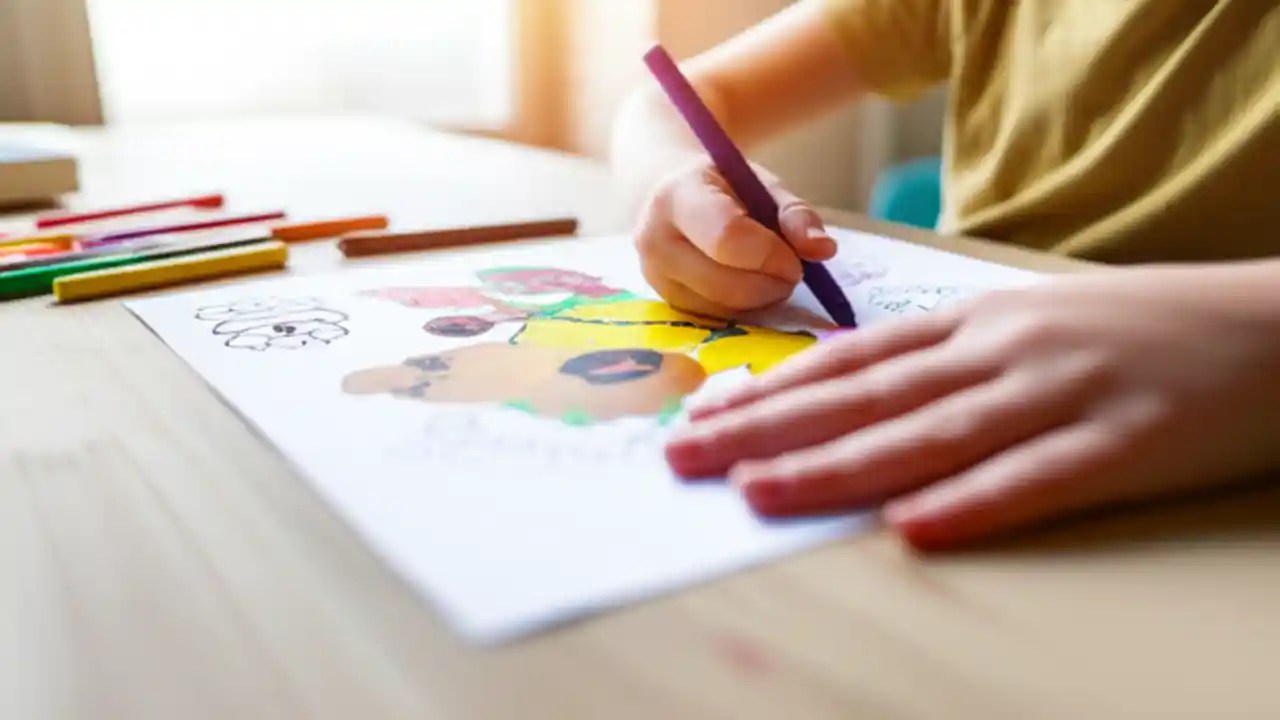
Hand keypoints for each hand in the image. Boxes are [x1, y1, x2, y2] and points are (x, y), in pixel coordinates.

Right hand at [633, 161, 836, 318]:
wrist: (670, 198)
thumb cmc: (723, 189)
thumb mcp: (760, 185)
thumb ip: (794, 214)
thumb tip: (823, 250)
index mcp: (677, 196)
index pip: (726, 237)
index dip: (770, 255)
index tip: (795, 258)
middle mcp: (655, 240)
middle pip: (723, 283)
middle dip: (770, 283)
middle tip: (793, 271)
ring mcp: (655, 277)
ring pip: (721, 307)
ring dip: (760, 298)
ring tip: (771, 274)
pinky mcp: (666, 303)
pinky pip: (715, 319)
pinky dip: (744, 308)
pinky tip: (751, 285)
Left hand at [666, 265, 1279, 550]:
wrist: (1269, 321)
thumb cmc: (1134, 329)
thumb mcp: (1029, 324)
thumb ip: (947, 360)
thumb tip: (856, 399)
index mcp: (977, 325)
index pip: (852, 361)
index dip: (772, 391)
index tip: (704, 416)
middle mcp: (1003, 351)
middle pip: (865, 396)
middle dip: (767, 429)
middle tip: (685, 458)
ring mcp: (1062, 392)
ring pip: (930, 435)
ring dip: (837, 466)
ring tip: (758, 494)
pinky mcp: (1125, 442)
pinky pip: (1040, 477)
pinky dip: (974, 502)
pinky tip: (914, 528)